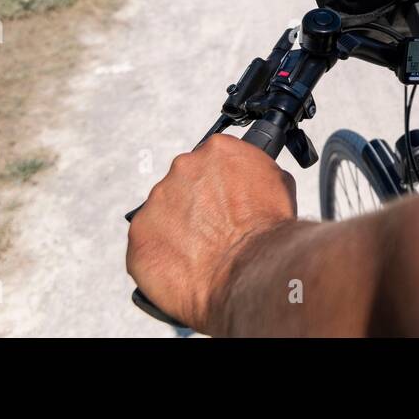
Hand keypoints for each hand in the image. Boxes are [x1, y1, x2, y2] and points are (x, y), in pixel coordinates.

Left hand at [125, 134, 296, 331]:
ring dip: (177, 228)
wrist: (250, 269)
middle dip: (196, 204)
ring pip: (164, 211)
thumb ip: (254, 172)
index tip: (224, 201)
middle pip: (184, 183)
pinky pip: (146, 240)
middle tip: (213, 229)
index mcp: (217, 150)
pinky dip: (161, 253)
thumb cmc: (267, 230)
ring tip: (200, 251)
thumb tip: (250, 179)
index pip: (211, 159)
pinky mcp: (140, 231)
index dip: (219, 183)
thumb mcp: (279, 184)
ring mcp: (158, 198)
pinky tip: (182, 265)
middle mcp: (183, 166)